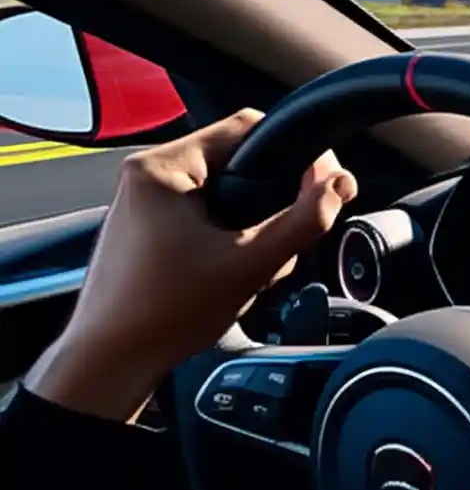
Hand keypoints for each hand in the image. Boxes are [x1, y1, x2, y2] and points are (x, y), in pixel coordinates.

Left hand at [25, 109, 357, 420]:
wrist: (111, 361)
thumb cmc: (164, 314)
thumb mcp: (250, 265)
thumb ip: (303, 221)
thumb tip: (338, 185)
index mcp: (162, 167)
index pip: (248, 128)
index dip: (296, 154)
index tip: (323, 188)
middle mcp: (148, 175)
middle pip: (240, 165)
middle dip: (271, 206)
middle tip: (281, 249)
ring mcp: (145, 202)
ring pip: (226, 195)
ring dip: (252, 230)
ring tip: (250, 272)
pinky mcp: (149, 228)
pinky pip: (206, 217)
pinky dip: (229, 242)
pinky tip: (230, 278)